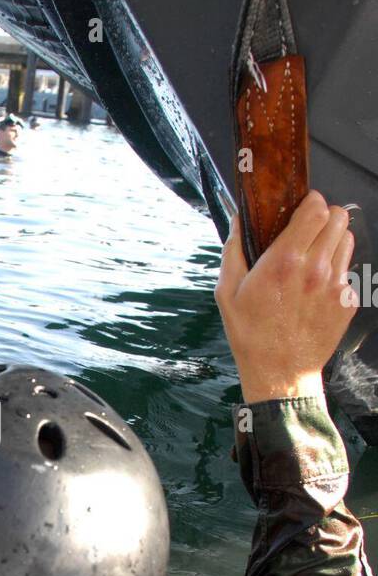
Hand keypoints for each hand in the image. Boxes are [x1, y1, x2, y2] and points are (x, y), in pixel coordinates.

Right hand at [215, 190, 355, 403]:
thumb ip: (233, 250)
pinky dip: (335, 270)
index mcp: (284, 262)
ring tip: (315, 255)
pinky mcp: (346, 302)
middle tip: (309, 229)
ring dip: (333, 240)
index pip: (316, 209)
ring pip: (347, 240)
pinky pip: (347, 271)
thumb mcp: (227, 292)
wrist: (279, 374)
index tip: (302, 207)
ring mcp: (335, 286)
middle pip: (338, 218)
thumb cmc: (251, 334)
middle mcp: (315, 269)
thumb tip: (237, 220)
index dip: (310, 201)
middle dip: (324, 217)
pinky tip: (316, 286)